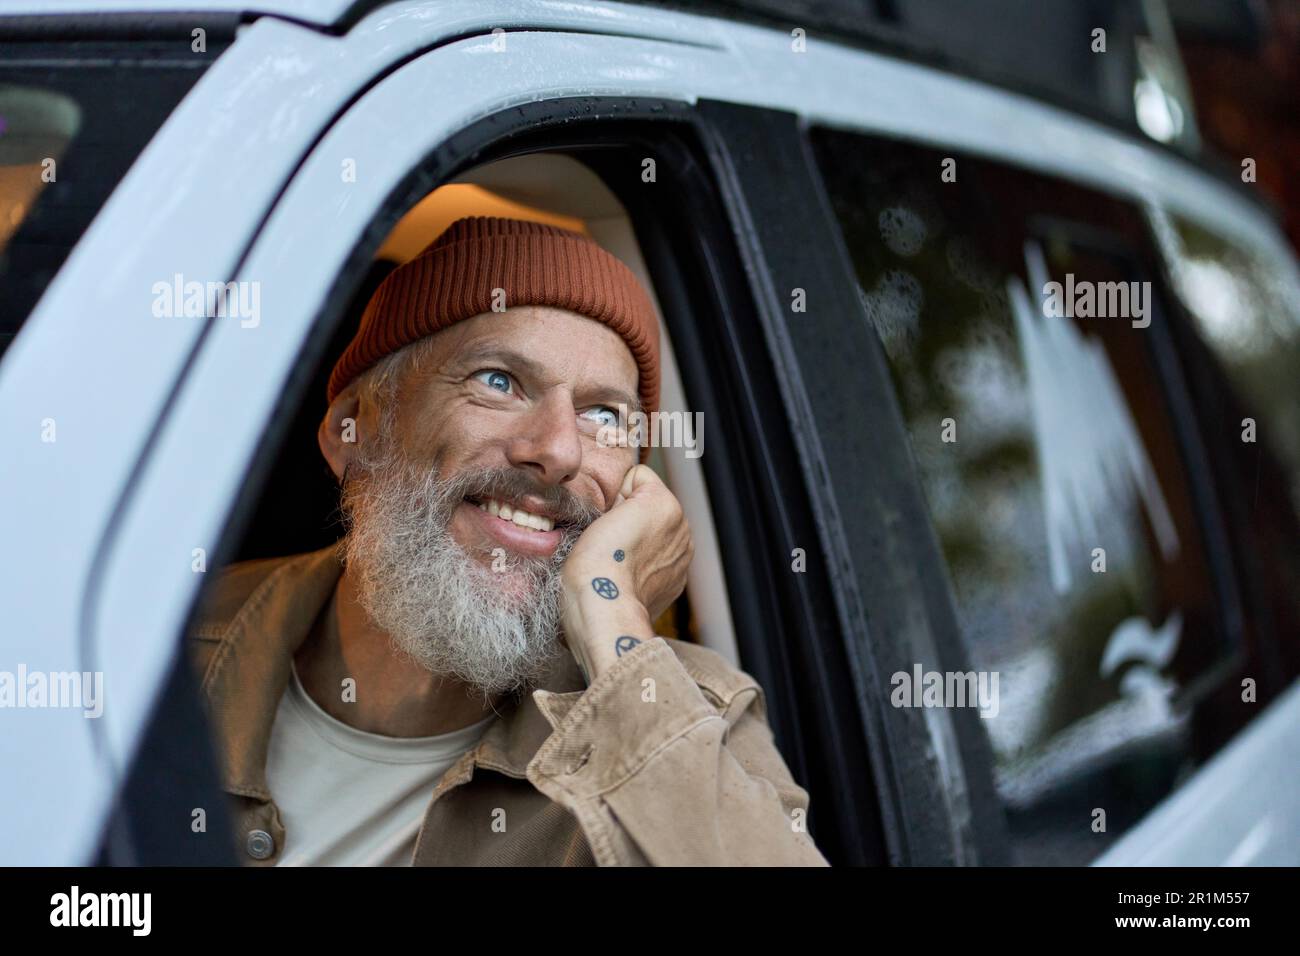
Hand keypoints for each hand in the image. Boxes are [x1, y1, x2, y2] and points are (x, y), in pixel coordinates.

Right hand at [559, 465, 693, 679]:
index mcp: (667, 505)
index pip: (636, 480)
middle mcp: (683, 529)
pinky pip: (657, 562)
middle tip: (608, 540)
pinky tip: (628, 575)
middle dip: (629, 518)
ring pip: (653, 535)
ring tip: (616, 559)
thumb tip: (623, 500)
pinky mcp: (675, 583)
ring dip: (637, 542)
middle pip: (648, 509)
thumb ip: (621, 492)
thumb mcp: (601, 505)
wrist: (605, 609)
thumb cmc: (597, 562)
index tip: (605, 517)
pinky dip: (644, 566)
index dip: (615, 496)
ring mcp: (682, 559)